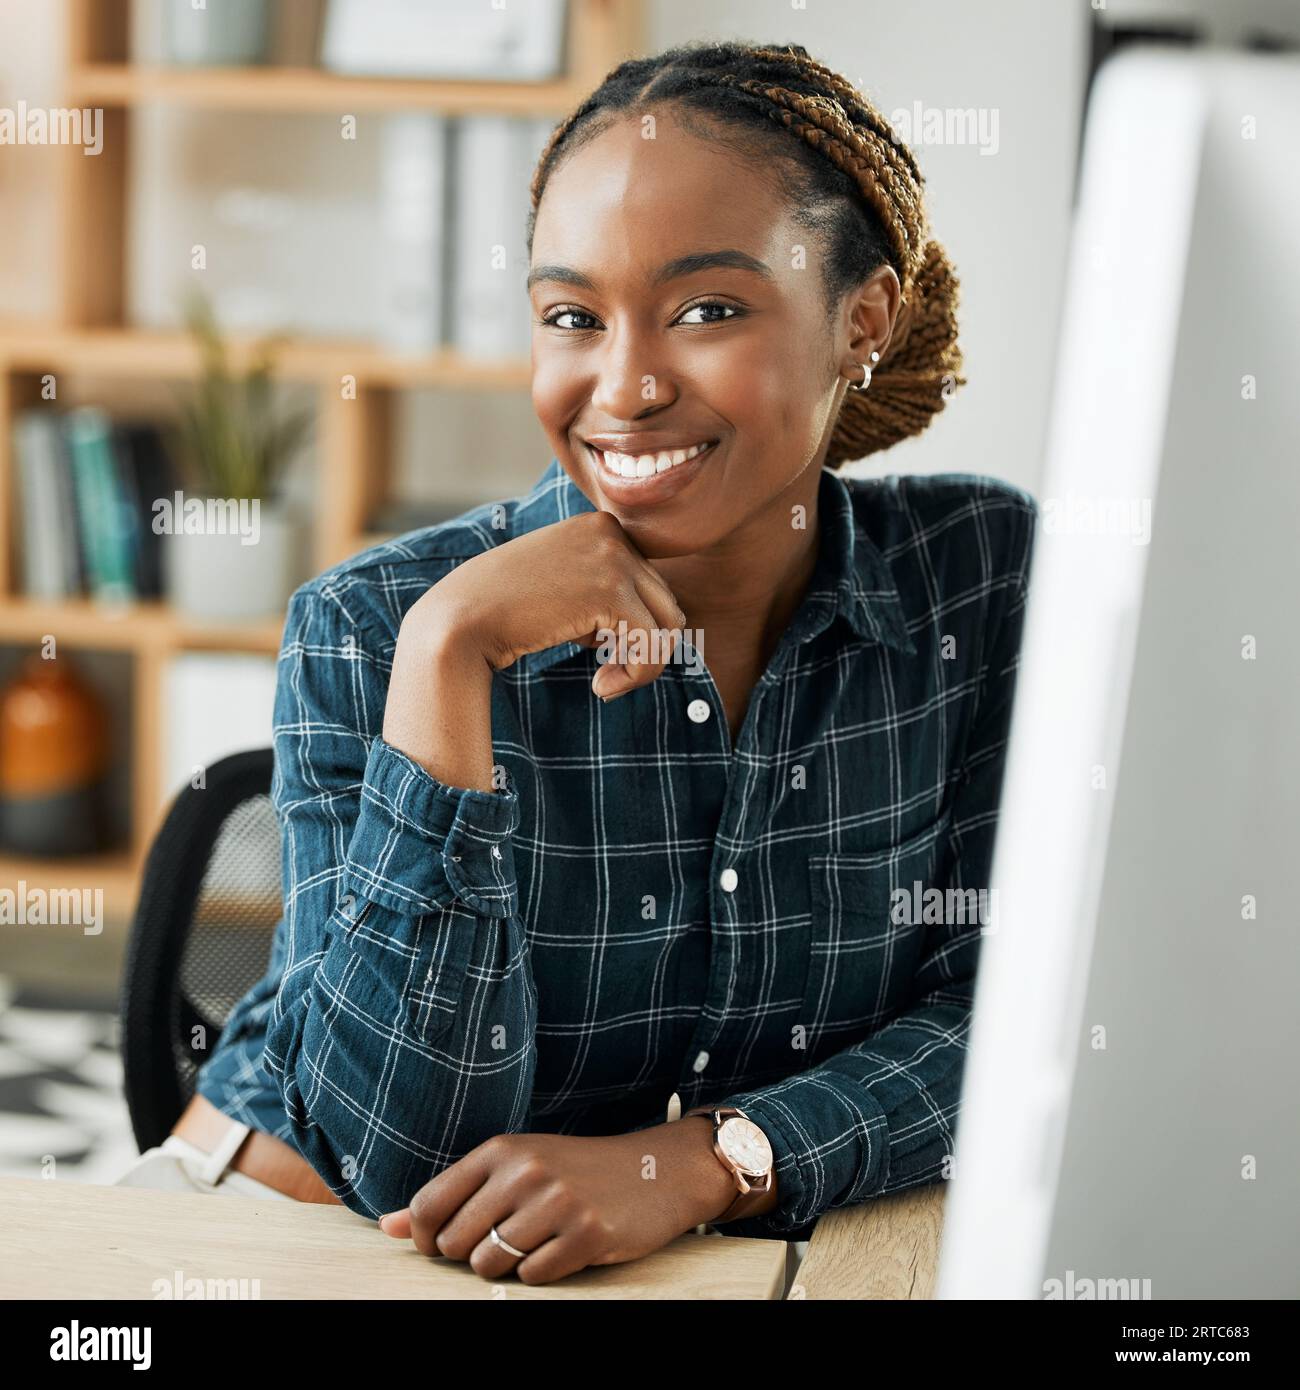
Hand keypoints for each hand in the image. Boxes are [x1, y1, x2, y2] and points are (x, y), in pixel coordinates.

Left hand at [375, 1119, 740, 1285]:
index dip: (427, 1238)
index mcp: (500, 1149)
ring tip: (534, 1243)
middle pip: (456, 1243)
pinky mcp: (586, 1234)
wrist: (655, 1170)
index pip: (428, 1206)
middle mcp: (524, 1170)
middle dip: (471, 1254)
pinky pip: (533, 1279)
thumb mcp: (513, 1167)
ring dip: (505, 1267)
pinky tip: (562, 1249)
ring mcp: (556, 1202)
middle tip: (504, 1239)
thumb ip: (451, 1196)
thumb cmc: (574, 1170)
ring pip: (490, 1265)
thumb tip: (385, 1227)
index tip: (446, 1243)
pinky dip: (541, 1273)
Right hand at [398, 509, 685, 701]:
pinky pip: (653, 645)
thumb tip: (667, 627)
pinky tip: (601, 686)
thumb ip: (606, 591)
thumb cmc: (502, 613)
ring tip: (604, 681)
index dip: (631, 625)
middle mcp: (610, 531)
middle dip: (640, 644)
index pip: (649, 583)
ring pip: (668, 626)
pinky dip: (635, 675)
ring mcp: (612, 557)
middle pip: (666, 602)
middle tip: (602, 670)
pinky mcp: (610, 591)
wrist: (457, 622)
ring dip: (642, 663)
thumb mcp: (562, 586)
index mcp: (599, 525)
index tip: (596, 649)